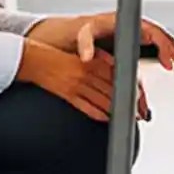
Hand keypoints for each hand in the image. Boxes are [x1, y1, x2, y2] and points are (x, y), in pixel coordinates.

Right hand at [16, 40, 150, 121]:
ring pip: (102, 99)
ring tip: (127, 116)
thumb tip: (115, 69)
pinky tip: (106, 118)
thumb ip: (99, 61)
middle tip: (138, 110)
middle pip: (112, 89)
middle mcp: (86, 72)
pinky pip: (86, 107)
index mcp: (91, 61)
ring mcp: (77, 85)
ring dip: (116, 110)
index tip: (138, 94)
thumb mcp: (81, 54)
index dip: (130, 86)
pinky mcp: (67, 95)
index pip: (116, 75)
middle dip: (127, 101)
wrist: (34, 60)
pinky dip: (98, 114)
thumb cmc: (56, 57)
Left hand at [27, 12, 173, 76]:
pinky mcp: (129, 46)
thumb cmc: (79, 31)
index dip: (163, 46)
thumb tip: (88, 56)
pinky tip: (168, 68)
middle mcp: (132, 28)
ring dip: (173, 56)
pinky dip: (161, 60)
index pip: (152, 33)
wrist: (70, 34)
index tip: (169, 61)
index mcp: (126, 22)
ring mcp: (133, 37)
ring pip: (159, 45)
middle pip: (161, 39)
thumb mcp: (81, 34)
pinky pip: (151, 52)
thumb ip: (85, 44)